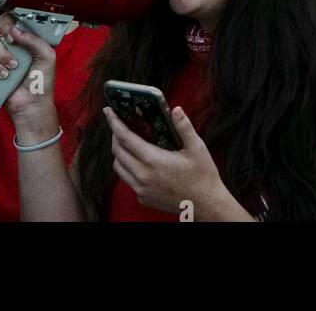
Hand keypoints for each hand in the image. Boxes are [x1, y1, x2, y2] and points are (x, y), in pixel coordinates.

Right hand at [0, 12, 57, 128]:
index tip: (11, 37)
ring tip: (6, 75)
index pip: (9, 24)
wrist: (31, 105)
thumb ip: (34, 40)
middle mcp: (10, 50)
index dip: (6, 27)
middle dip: (2, 53)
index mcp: (23, 42)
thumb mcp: (47, 57)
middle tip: (13, 64)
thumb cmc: (42, 82)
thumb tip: (15, 30)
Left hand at [104, 104, 230, 216]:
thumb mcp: (197, 148)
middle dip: (115, 135)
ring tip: (128, 142)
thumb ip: (184, 127)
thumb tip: (176, 110)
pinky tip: (139, 162)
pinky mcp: (143, 198)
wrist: (206, 204)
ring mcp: (141, 189)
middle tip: (120, 124)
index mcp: (153, 161)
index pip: (125, 138)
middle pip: (117, 152)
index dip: (115, 123)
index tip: (109, 112)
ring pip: (119, 167)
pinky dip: (128, 167)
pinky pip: (127, 180)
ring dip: (119, 152)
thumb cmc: (203, 176)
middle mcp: (143, 176)